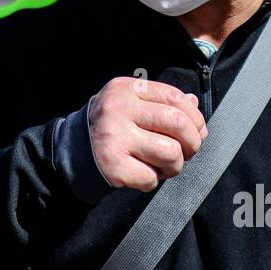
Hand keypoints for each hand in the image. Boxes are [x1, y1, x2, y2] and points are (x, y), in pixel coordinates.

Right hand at [87, 77, 206, 192]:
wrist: (73, 150)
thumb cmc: (112, 127)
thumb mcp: (131, 104)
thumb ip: (161, 102)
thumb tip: (193, 104)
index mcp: (126, 89)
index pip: (174, 97)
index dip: (195, 117)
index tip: (197, 131)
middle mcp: (118, 109)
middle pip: (177, 122)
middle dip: (192, 142)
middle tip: (187, 152)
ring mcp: (114, 137)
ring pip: (170, 152)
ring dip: (175, 165)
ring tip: (164, 166)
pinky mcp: (113, 165)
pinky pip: (151, 177)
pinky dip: (153, 181)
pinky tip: (142, 175)